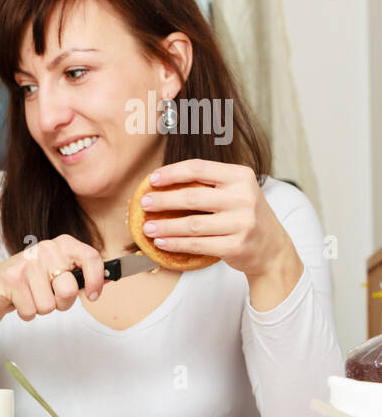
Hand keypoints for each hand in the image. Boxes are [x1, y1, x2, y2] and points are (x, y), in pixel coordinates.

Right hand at [0, 234, 106, 321]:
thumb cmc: (31, 281)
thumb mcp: (58, 271)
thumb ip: (83, 275)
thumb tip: (112, 276)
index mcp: (62, 244)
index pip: (91, 257)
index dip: (96, 280)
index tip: (94, 295)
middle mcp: (45, 249)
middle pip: (69, 290)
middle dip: (62, 303)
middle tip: (51, 297)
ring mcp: (27, 263)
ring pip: (48, 305)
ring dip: (41, 309)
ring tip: (32, 297)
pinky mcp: (11, 279)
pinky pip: (31, 311)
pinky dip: (27, 313)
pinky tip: (19, 300)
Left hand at [141, 159, 301, 296]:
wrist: (272, 248)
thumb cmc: (244, 215)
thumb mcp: (236, 191)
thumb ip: (209, 184)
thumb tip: (161, 183)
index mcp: (241, 176)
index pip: (199, 168)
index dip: (172, 173)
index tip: (152, 179)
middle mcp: (243, 197)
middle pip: (192, 197)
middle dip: (163, 201)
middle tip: (144, 203)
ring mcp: (241, 223)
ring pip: (192, 224)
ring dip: (164, 226)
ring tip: (147, 227)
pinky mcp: (236, 246)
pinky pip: (197, 244)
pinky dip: (175, 244)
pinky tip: (161, 242)